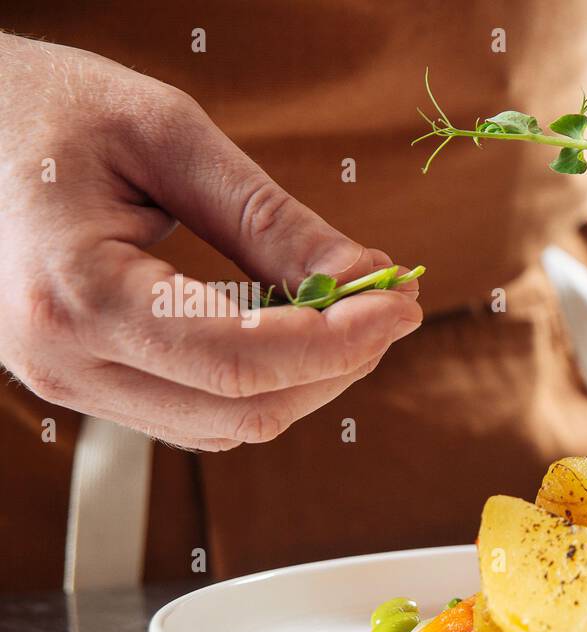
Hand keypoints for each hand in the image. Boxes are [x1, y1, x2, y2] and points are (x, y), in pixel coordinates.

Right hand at [0, 35, 421, 450]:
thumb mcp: (167, 138)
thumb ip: (270, 221)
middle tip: (390, 301)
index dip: (342, 341)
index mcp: (75, 298)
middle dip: (338, 363)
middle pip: (245, 410)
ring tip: (347, 307)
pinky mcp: (87, 384)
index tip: (402, 302)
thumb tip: (363, 281)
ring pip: (227, 426)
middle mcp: (65, 364)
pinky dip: (262, 379)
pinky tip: (291, 323)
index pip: (243, 362)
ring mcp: (70, 385)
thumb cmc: (43, 108)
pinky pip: (198, 412)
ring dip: (306, 378)